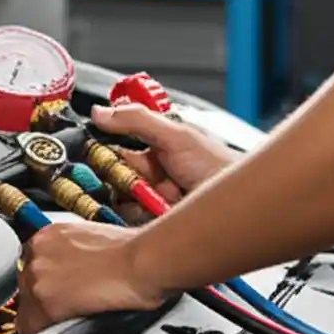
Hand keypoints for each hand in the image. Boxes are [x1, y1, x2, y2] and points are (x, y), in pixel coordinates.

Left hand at [16, 221, 167, 333]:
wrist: (142, 263)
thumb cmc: (132, 251)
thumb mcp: (90, 239)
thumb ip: (69, 252)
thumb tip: (70, 270)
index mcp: (47, 233)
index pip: (31, 266)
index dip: (46, 282)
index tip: (57, 290)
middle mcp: (36, 251)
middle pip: (26, 286)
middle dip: (44, 297)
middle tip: (70, 304)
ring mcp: (37, 277)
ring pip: (26, 307)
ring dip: (44, 315)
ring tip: (72, 316)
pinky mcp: (45, 302)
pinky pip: (30, 326)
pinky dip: (43, 332)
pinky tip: (65, 328)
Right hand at [91, 104, 239, 221]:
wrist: (242, 205)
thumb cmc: (217, 167)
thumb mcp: (176, 135)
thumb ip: (136, 120)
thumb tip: (100, 112)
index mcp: (154, 147)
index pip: (114, 146)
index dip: (101, 150)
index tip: (91, 151)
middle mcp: (149, 173)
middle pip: (111, 175)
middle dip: (115, 177)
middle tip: (130, 175)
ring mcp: (150, 199)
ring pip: (117, 199)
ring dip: (128, 198)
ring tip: (152, 193)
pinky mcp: (151, 222)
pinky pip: (128, 220)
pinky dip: (134, 215)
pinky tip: (150, 209)